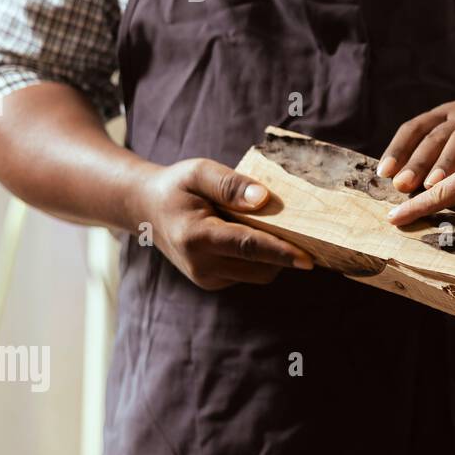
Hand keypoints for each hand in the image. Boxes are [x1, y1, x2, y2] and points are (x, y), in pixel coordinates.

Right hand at [134, 159, 314, 290]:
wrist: (146, 210)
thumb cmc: (176, 186)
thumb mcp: (199, 172)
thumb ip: (230, 184)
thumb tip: (264, 199)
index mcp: (196, 236)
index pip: (248, 246)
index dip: (281, 252)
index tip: (309, 259)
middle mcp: (201, 264)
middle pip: (261, 265)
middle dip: (284, 251)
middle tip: (296, 224)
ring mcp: (206, 278)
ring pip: (259, 274)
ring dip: (273, 256)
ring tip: (262, 225)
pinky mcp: (212, 282)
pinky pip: (250, 273)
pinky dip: (259, 259)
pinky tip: (248, 235)